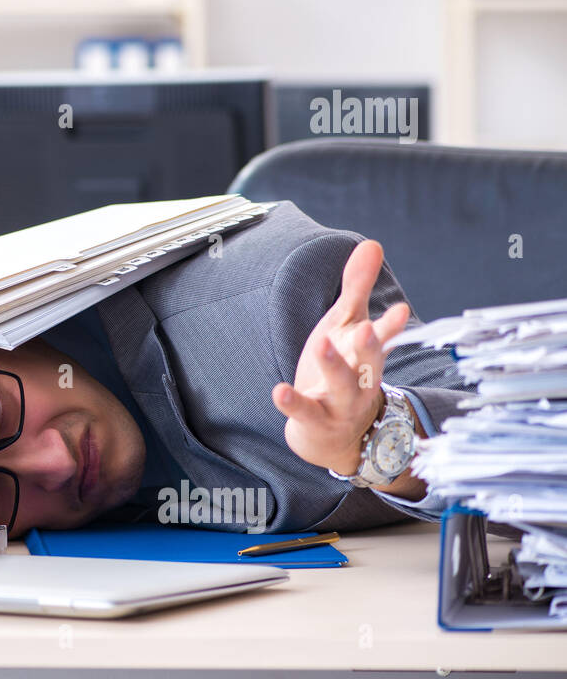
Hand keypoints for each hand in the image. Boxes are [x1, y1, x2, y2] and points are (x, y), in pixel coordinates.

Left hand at [271, 239, 410, 478]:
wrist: (335, 435)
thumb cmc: (343, 369)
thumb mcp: (347, 326)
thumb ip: (357, 287)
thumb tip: (373, 243)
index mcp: (367, 356)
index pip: (383, 340)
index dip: (391, 326)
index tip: (400, 310)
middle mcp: (360, 380)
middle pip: (368, 363)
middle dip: (369, 346)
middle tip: (366, 327)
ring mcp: (339, 403)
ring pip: (342, 387)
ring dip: (333, 366)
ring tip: (321, 343)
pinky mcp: (315, 419)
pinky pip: (304, 411)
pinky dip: (292, 402)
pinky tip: (278, 390)